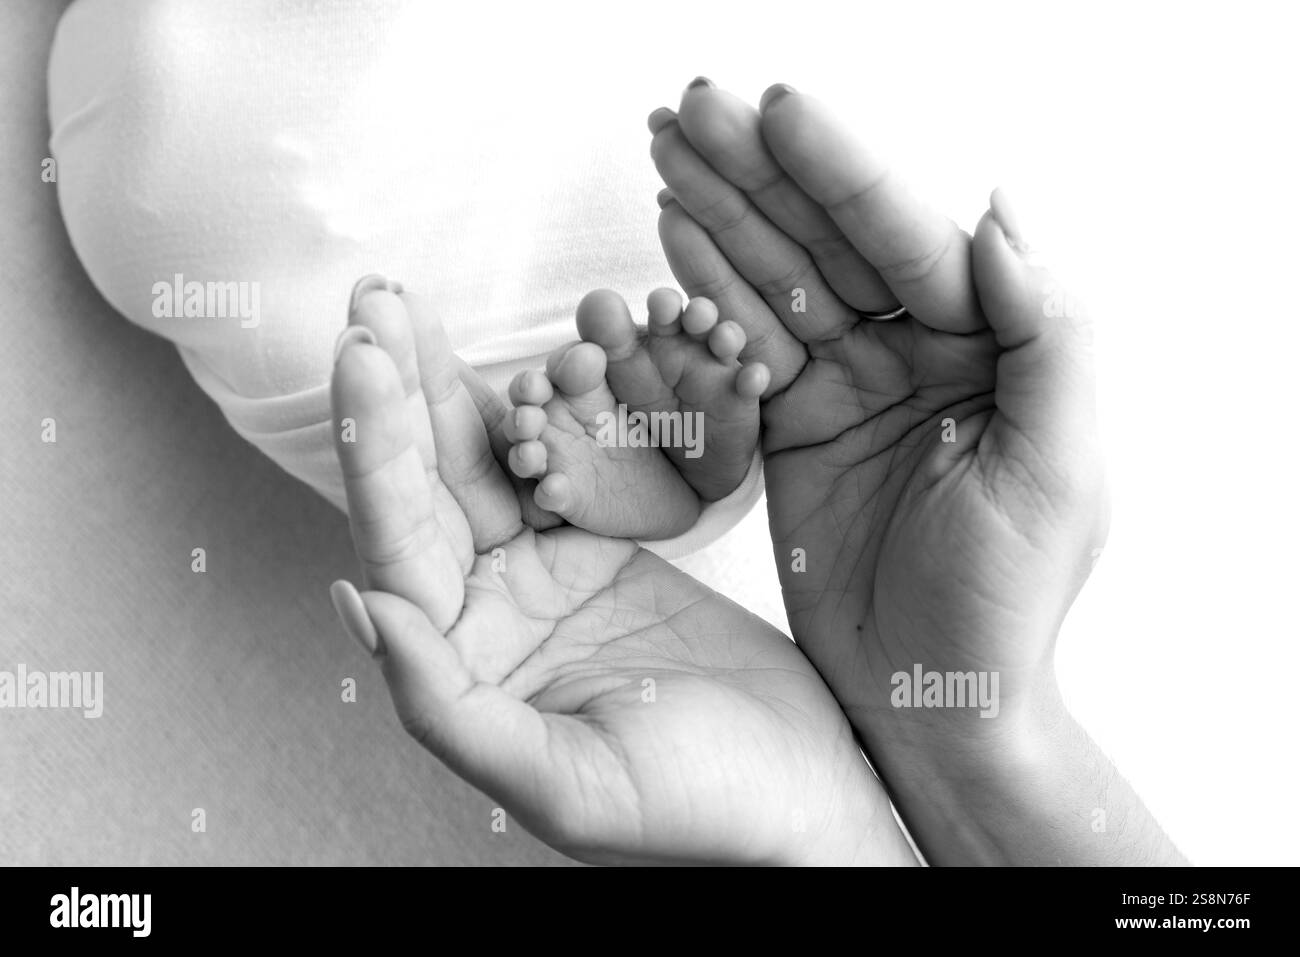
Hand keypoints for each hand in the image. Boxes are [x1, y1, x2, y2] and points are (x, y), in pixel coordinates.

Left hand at [327, 280, 914, 865]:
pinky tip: (518, 349)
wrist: (806, 791)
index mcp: (467, 666)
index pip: (400, 540)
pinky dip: (543, 402)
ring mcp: (548, 573)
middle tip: (375, 298)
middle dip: (398, 389)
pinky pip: (563, 458)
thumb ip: (445, 706)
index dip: (376, 446)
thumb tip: (358, 604)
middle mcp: (491, 614)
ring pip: (488, 461)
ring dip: (450, 382)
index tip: (362, 355)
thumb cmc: (699, 810)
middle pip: (429, 483)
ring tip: (413, 306)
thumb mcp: (565, 780)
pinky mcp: (604, 544)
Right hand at [653, 84, 1177, 863]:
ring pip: (775, 279)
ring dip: (721, 210)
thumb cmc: (1006, 602)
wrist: (931, 698)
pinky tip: (672, 231)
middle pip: (826, 239)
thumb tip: (1003, 214)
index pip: (905, 235)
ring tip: (667, 145)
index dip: (841, 170)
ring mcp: (847, 386)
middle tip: (692, 107)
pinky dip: (704, 289)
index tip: (779, 110)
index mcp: (986, 346)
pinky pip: (740, 345)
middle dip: (759, 170)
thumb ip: (1048, 337)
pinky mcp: (791, 427)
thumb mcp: (1056, 471)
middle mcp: (915, 351)